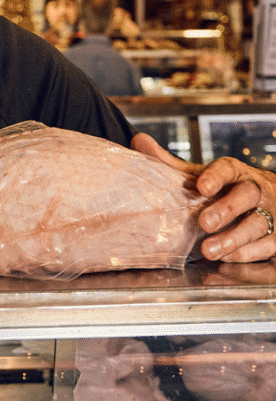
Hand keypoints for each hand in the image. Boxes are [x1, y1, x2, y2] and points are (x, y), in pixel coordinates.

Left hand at [131, 132, 275, 262]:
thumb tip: (138, 142)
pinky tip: (228, 259)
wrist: (272, 200)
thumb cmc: (228, 188)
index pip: (227, 169)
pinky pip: (266, 246)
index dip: (216, 177)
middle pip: (246, 196)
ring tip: (209, 250)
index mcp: (236, 173)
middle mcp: (256, 191)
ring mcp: (271, 214)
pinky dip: (247, 254)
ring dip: (233, 239)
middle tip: (204, 222)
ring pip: (257, 225)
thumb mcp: (202, 175)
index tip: (202, 186)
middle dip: (226, 210)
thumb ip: (172, 164)